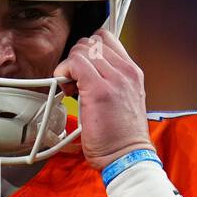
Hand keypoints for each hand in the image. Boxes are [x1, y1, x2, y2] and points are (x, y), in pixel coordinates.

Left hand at [53, 29, 153, 171]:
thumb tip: (85, 71)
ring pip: (82, 49)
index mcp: (132, 72)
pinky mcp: (99, 90)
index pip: (106, 39)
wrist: (126, 156)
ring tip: (71, 87)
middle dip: (77, 57)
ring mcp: (114, 79)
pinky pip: (75, 63)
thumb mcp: (122, 99)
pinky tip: (66, 88)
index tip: (82, 68)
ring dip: (70, 65)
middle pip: (92, 41)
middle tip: (74, 81)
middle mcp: (126, 71)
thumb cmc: (120, 136)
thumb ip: (109, 80)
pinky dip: (64, 71)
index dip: (88, 50)